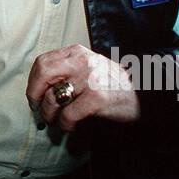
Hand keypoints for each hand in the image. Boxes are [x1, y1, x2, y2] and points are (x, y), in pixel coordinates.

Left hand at [25, 44, 140, 131]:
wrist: (145, 97)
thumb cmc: (112, 86)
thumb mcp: (89, 68)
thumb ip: (66, 70)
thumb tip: (38, 87)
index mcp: (77, 52)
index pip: (42, 62)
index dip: (33, 82)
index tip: (34, 96)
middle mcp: (83, 62)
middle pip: (43, 74)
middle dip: (35, 95)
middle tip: (38, 109)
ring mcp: (90, 79)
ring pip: (53, 98)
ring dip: (50, 115)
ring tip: (56, 122)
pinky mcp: (97, 98)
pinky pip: (68, 114)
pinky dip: (65, 124)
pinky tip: (71, 126)